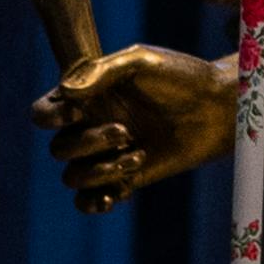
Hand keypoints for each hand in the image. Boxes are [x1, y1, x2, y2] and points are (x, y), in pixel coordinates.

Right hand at [38, 41, 236, 211]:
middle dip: (88, 143)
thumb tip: (66, 92)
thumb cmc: (182, 77)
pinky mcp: (125, 178)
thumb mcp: (142, 62)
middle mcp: (92, 126)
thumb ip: (102, 72)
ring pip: (72, 176)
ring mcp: (107, 154)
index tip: (76, 111)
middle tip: (126, 131)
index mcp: (88, 97)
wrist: (219, 108)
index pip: (44, 112)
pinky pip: (88, 199)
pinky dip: (92, 201)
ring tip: (136, 156)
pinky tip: (112, 197)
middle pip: (58, 149)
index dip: (50, 116)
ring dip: (99, 171)